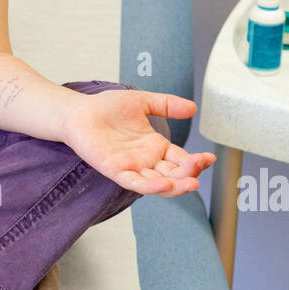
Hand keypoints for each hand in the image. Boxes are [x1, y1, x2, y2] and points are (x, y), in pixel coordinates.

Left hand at [59, 89, 212, 196]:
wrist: (78, 111)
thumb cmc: (106, 107)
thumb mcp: (142, 102)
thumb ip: (167, 104)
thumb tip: (193, 108)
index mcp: (155, 146)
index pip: (181, 159)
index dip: (196, 161)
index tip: (210, 158)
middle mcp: (146, 160)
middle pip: (174, 174)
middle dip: (190, 173)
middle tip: (202, 165)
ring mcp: (132, 167)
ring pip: (158, 184)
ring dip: (176, 186)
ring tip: (192, 184)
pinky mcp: (116, 170)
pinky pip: (135, 183)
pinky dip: (151, 187)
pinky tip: (165, 185)